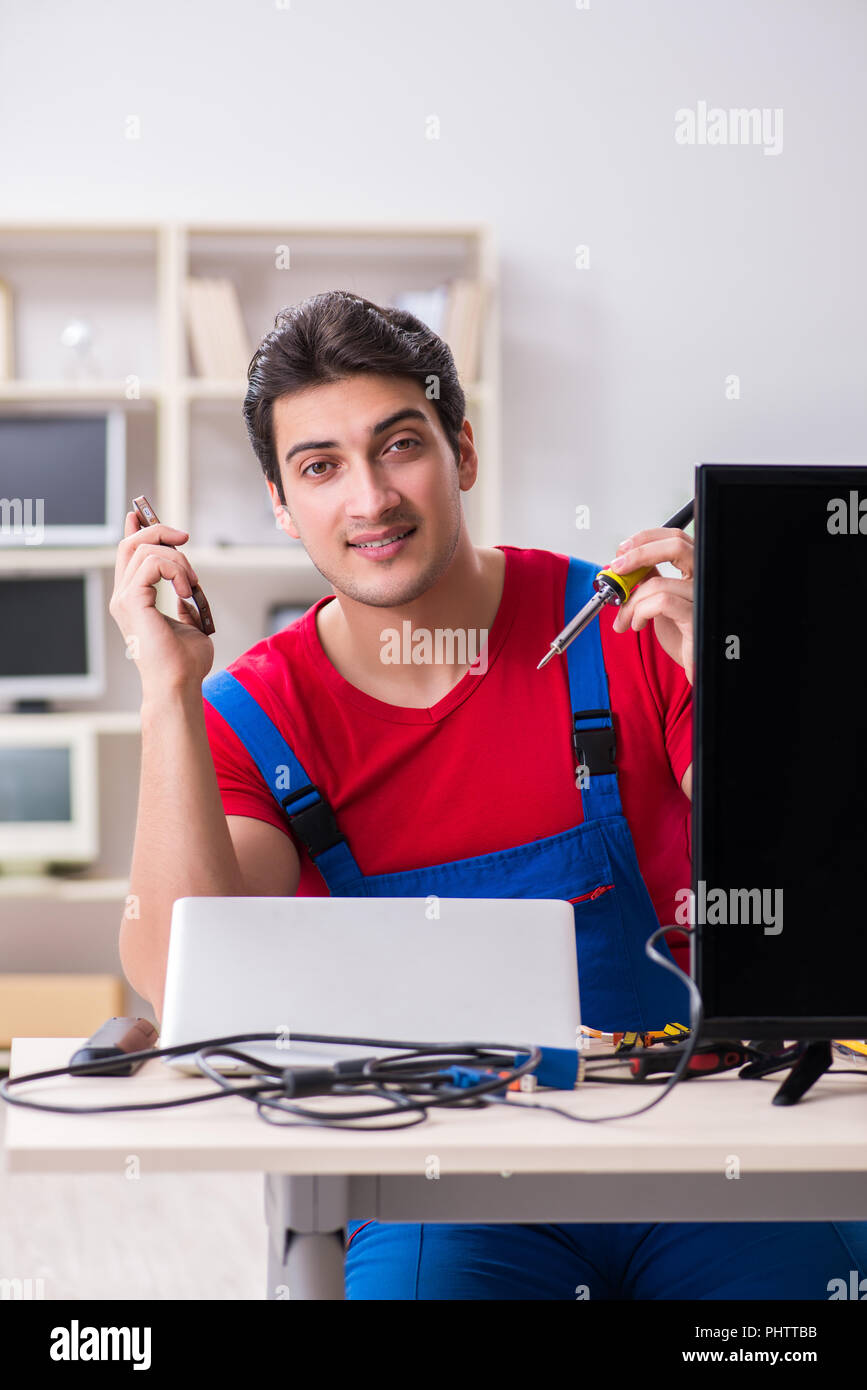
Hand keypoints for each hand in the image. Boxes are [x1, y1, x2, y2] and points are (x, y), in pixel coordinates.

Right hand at [109, 510, 214, 700]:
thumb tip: (188, 593)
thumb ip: (185, 605)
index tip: (142, 512)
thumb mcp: (191, 625)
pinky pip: (153, 562)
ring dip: (178, 559)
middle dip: (159, 530)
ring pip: (145, 549)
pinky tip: (187, 590)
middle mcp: (123, 596)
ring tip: (192, 585)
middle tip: (185, 538)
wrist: (179, 685)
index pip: (126, 553)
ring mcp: (124, 598)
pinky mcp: (132, 601)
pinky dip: (176, 569)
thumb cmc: (186, 664)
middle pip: (131, 543)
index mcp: (133, 600)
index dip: (135, 528)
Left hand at [606, 526, 693, 684]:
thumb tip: (627, 563)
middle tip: (617, 568)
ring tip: (625, 619)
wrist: (693, 665)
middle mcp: (702, 579)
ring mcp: (701, 596)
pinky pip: (661, 603)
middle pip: (676, 545)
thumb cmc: (681, 636)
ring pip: (657, 582)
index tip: (623, 550)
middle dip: (638, 554)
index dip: (646, 538)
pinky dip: (640, 612)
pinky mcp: (696, 616)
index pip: (676, 538)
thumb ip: (651, 579)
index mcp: (694, 571)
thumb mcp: (660, 601)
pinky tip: (638, 624)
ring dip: (631, 602)